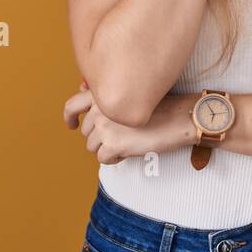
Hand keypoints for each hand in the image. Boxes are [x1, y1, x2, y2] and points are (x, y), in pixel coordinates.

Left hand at [62, 81, 193, 163]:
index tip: (72, 125)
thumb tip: (84, 93)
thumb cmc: (162, 105)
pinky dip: (116, 158)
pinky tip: (131, 150)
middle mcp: (99, 108)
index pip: (72, 105)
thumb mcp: (132, 94)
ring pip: (92, 147)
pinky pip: (103, 158)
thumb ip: (107, 96)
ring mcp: (104, 126)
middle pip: (86, 132)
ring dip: (108, 148)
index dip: (70, 117)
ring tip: (130, 141)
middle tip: (121, 136)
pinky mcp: (112, 144)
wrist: (181, 117)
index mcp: (102, 93)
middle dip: (100, 137)